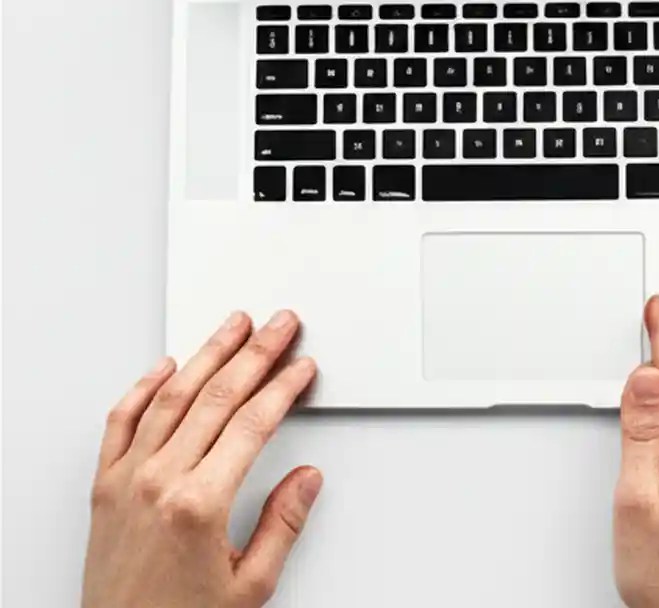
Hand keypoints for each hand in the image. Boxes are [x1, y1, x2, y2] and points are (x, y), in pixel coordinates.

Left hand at [83, 310, 321, 607]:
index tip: (301, 367)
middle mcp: (158, 482)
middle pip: (217, 398)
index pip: (253, 424)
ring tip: (233, 326)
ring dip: (207, 354)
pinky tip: (165, 366)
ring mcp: (126, 479)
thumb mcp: (250, 585)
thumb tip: (307, 479)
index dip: (283, 388)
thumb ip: (282, 524)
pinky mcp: (103, 487)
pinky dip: (143, 387)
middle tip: (280, 325)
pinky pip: (121, 421)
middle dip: (255, 353)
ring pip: (171, 397)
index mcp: (200, 503)